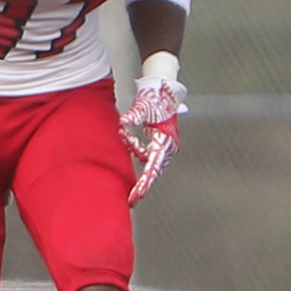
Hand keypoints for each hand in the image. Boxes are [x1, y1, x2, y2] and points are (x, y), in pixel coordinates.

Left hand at [118, 72, 186, 205]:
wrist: (164, 91)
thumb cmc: (157, 98)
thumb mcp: (144, 105)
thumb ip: (135, 115)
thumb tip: (124, 121)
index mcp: (165, 141)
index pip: (154, 167)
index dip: (145, 183)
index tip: (137, 195)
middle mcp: (167, 147)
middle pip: (153, 170)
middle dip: (142, 184)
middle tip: (132, 199)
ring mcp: (164, 146)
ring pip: (147, 160)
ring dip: (134, 150)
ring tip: (123, 134)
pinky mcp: (158, 144)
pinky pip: (145, 153)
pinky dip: (135, 147)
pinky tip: (126, 136)